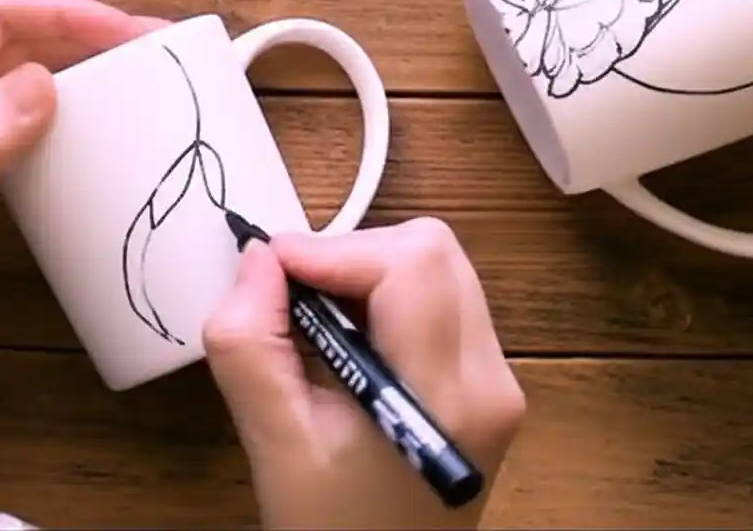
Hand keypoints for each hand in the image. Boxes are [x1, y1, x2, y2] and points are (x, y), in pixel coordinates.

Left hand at [0, 0, 163, 356]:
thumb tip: (47, 83)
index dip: (67, 12)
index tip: (130, 32)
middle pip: (9, 30)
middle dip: (81, 31)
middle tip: (152, 51)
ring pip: (13, 66)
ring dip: (74, 64)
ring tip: (137, 76)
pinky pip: (8, 106)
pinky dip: (55, 104)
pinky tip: (93, 120)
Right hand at [203, 217, 525, 528]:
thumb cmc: (332, 528)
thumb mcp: (276, 445)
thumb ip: (253, 346)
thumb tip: (258, 257)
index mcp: (448, 394)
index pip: (412, 263)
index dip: (333, 249)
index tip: (271, 272)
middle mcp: (492, 375)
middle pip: (433, 251)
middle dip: (352, 254)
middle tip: (292, 296)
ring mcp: (499, 378)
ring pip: (439, 267)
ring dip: (368, 272)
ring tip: (316, 323)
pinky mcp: (489, 382)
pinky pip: (441, 299)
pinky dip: (387, 296)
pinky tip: (347, 341)